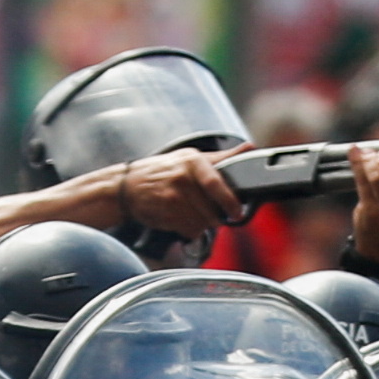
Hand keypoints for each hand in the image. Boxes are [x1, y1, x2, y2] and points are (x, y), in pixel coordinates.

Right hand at [111, 149, 243, 241]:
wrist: (128, 185)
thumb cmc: (165, 171)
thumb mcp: (192, 158)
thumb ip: (223, 157)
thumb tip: (251, 148)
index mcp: (193, 162)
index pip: (215, 184)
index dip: (229, 201)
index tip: (236, 212)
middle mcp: (182, 178)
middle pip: (212, 210)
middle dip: (215, 216)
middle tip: (206, 210)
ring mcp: (172, 197)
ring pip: (202, 223)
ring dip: (201, 223)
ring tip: (190, 211)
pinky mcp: (165, 213)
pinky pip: (190, 230)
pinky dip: (190, 229)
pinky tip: (180, 217)